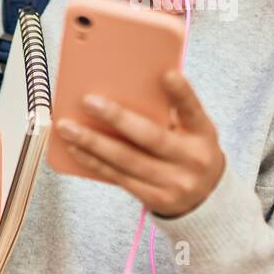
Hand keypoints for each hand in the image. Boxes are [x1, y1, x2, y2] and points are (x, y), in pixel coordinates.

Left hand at [54, 69, 225, 217]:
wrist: (206, 198)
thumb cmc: (191, 150)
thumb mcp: (194, 130)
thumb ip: (172, 112)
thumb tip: (128, 89)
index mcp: (203, 134)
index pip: (193, 110)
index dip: (181, 93)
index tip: (167, 74)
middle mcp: (192, 160)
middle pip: (151, 137)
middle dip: (117, 118)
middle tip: (89, 101)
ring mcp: (174, 183)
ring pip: (126, 160)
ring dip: (92, 143)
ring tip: (67, 127)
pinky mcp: (155, 199)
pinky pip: (119, 177)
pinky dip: (94, 161)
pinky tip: (76, 148)